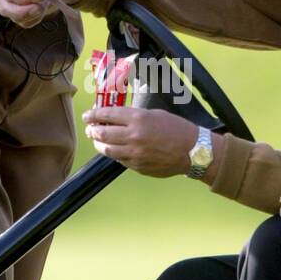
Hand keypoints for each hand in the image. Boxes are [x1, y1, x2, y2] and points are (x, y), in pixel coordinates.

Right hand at [0, 0, 82, 27]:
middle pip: (6, 8)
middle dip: (25, 12)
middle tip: (41, 8)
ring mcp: (10, 1)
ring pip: (14, 17)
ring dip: (32, 15)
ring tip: (45, 4)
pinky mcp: (19, 11)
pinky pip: (24, 22)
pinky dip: (35, 19)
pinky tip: (43, 8)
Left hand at [82, 106, 204, 177]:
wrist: (192, 150)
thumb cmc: (176, 128)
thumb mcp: (154, 114)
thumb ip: (134, 116)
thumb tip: (115, 118)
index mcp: (138, 118)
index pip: (107, 114)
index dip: (94, 114)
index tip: (88, 115)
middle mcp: (133, 135)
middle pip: (102, 132)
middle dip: (92, 129)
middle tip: (90, 128)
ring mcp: (134, 153)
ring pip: (106, 149)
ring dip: (98, 143)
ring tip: (97, 140)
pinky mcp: (137, 166)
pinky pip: (119, 159)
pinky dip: (113, 153)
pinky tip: (114, 149)